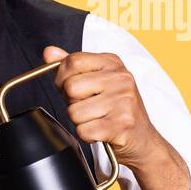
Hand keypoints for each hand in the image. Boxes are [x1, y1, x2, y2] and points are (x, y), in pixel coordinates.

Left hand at [42, 45, 190, 189]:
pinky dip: (87, 135)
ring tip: (96, 118)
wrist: (141, 137)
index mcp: (112, 63)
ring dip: (79, 121)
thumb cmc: (115, 107)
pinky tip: (101, 130)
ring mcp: (124, 101)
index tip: (69, 87)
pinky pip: (83, 131)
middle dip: (71, 102)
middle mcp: (121, 78)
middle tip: (88, 106)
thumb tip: (49, 52)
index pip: (72, 61)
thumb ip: (72, 66)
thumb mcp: (96, 80)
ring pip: (74, 112)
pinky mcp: (122, 124)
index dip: (62, 78)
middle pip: (70, 87)